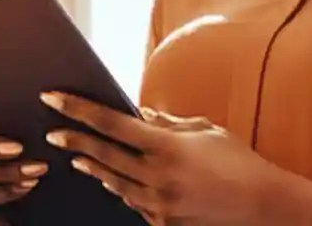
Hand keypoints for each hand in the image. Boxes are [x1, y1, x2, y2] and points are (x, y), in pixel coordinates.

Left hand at [39, 91, 279, 224]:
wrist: (260, 203)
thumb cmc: (237, 160)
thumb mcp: (205, 130)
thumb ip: (168, 123)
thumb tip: (138, 114)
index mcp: (167, 147)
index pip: (111, 124)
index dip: (79, 110)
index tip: (54, 98)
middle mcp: (156, 176)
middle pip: (103, 155)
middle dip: (74, 141)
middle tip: (52, 132)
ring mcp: (157, 203)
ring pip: (113, 183)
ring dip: (94, 167)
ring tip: (77, 157)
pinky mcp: (161, 222)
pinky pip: (132, 202)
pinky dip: (121, 188)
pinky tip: (112, 180)